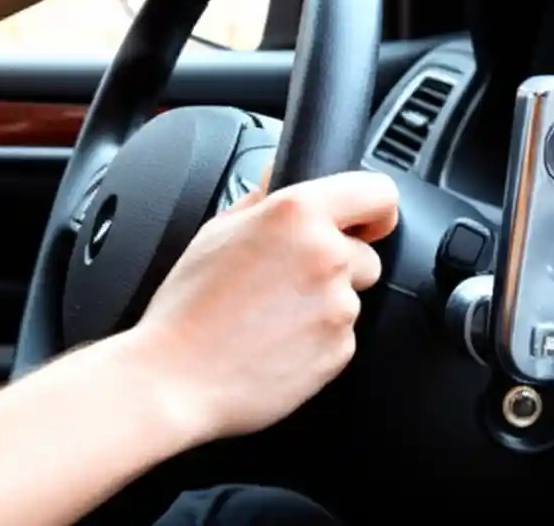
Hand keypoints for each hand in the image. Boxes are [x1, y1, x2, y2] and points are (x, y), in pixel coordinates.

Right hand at [129, 169, 398, 442]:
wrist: (175, 379)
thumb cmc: (187, 308)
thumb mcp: (216, 231)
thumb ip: (262, 196)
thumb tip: (280, 173)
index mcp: (297, 214)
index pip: (378, 192)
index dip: (374, 208)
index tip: (365, 222)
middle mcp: (327, 255)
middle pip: (365, 254)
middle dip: (338, 264)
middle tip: (286, 281)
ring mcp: (338, 307)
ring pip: (350, 298)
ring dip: (322, 305)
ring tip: (270, 317)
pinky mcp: (340, 351)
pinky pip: (340, 337)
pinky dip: (317, 340)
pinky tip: (275, 342)